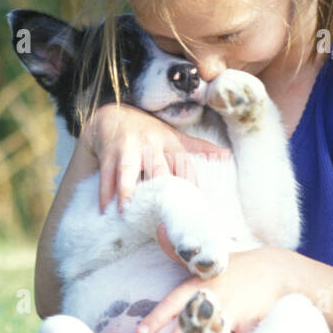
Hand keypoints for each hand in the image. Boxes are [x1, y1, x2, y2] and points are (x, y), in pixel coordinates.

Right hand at [82, 103, 231, 214]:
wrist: (112, 117)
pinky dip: (105, 193)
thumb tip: (227, 155)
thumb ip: (197, 148)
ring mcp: (128, 146)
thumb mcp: (173, 138)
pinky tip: (106, 210)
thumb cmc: (148, 133)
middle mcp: (150, 143)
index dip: (189, 183)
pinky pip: (106, 174)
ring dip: (127, 191)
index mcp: (170, 142)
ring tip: (126, 212)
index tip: (191, 208)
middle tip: (160, 215)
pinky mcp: (109, 152)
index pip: (184, 163)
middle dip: (159, 189)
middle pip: (157, 168)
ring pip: (128, 170)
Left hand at [136, 245, 295, 332]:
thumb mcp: (210, 259)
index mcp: (202, 283)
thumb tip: (158, 231)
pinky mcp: (256, 322)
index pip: (175, 300)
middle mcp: (217, 296)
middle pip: (195, 321)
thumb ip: (180, 253)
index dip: (158, 317)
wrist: (278, 270)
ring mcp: (237, 310)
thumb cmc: (238, 269)